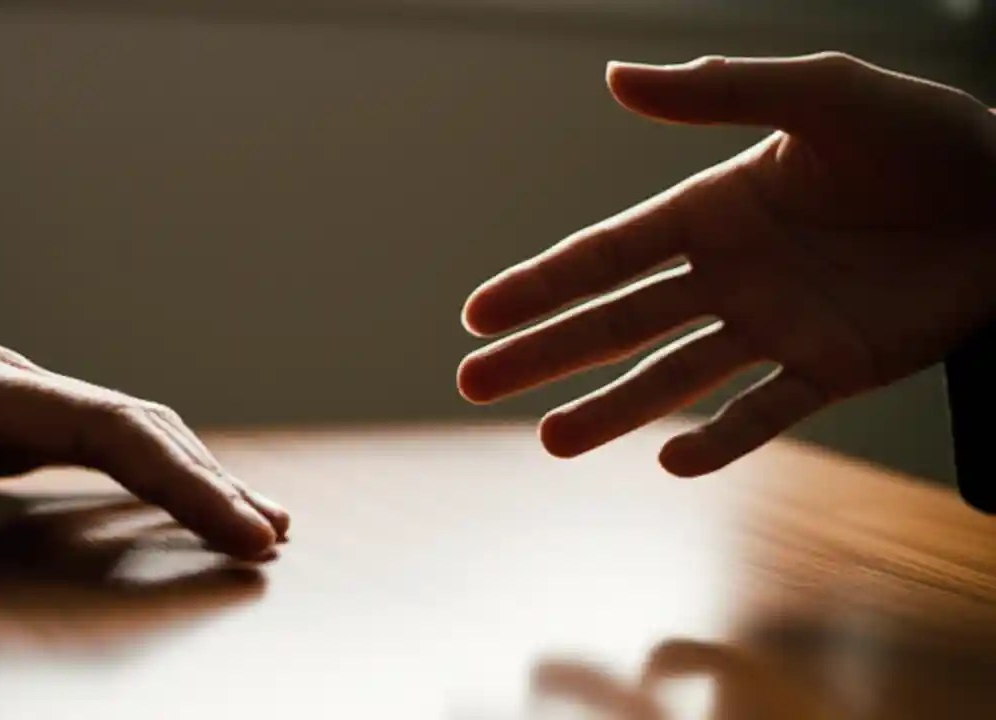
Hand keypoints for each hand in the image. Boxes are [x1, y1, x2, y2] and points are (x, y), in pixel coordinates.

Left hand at [0, 292, 287, 557]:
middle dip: (210, 480)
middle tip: (271, 539)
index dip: (184, 479)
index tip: (241, 528)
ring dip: (193, 473)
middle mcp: (1, 382)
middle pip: (137, 422)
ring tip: (254, 519)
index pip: (108, 427)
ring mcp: (3, 397)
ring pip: (126, 426)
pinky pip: (96, 440)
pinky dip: (151, 470)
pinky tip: (175, 492)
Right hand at [458, 53, 995, 475]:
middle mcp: (726, 276)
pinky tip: (672, 461)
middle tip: (472, 385)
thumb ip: (721, 88)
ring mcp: (773, 327)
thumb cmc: (923, 136)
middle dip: (543, 354)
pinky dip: (722, 439)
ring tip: (551, 441)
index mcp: (711, 211)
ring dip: (610, 410)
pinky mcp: (830, 370)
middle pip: (616, 322)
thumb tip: (614, 78)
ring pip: (673, 378)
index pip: (605, 255)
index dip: (538, 285)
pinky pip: (767, 412)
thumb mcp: (822, 93)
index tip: (476, 316)